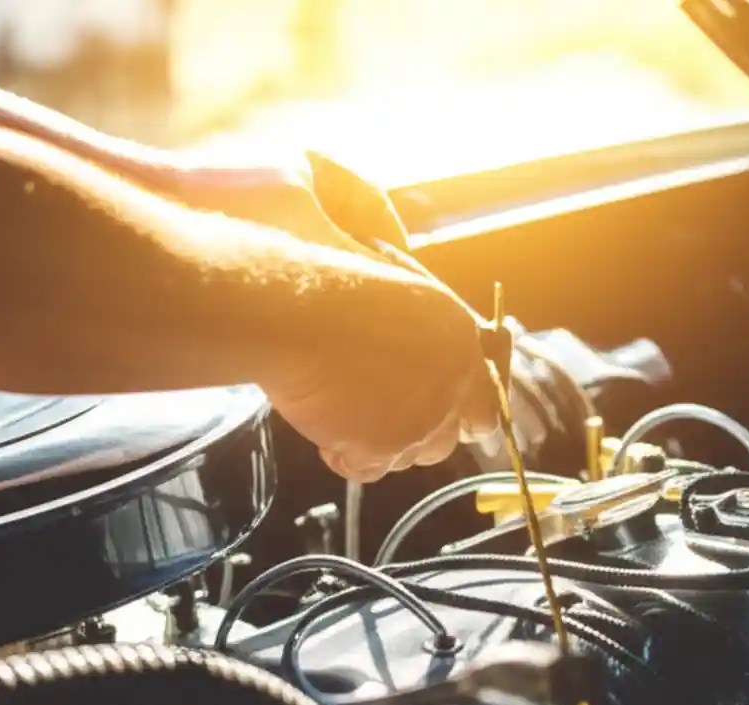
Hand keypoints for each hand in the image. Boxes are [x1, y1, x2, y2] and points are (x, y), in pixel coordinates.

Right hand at [167, 150, 497, 481]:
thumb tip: (383, 242)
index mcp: (454, 324)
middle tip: (382, 403)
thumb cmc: (293, 244)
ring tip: (345, 409)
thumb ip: (371, 213)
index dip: (455, 389)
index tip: (428, 387)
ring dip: (386, 436)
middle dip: (426, 419)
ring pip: (415, 451)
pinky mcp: (375, 447)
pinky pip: (369, 469)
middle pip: (455, 426)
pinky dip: (347, 453)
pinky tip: (326, 427)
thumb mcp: (334, 190)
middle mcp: (449, 376)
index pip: (482, 380)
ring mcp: (416, 418)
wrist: (266, 300)